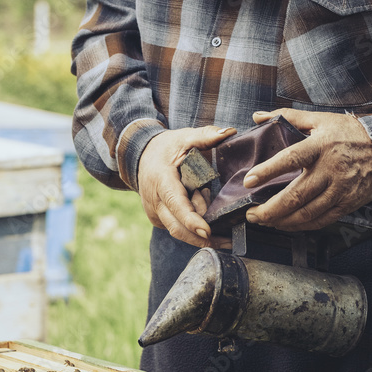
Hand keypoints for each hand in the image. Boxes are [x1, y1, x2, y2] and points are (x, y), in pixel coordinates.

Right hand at [137, 126, 235, 247]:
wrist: (141, 156)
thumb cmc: (166, 147)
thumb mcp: (184, 138)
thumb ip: (205, 136)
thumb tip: (230, 132)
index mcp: (161, 181)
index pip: (176, 204)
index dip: (191, 220)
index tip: (207, 231)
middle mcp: (154, 202)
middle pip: (178, 227)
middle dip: (203, 235)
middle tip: (230, 239)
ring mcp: (155, 213)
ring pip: (179, 231)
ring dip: (200, 230)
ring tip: (218, 220)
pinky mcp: (159, 219)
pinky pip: (178, 228)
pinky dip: (194, 226)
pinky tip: (204, 212)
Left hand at [243, 108, 371, 231]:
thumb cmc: (347, 132)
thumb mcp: (319, 119)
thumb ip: (286, 117)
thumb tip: (257, 116)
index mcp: (320, 145)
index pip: (290, 159)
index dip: (268, 170)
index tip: (249, 181)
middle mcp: (330, 169)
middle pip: (297, 195)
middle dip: (270, 209)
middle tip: (252, 214)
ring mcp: (340, 189)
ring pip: (308, 212)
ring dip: (283, 221)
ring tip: (265, 221)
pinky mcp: (348, 203)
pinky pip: (322, 219)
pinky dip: (302, 225)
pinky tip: (288, 224)